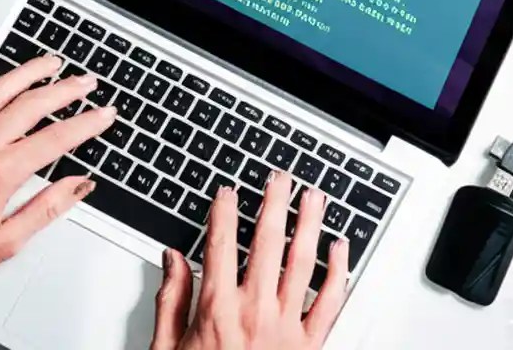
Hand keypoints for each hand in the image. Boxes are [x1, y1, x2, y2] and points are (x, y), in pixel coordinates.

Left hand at [0, 43, 115, 349]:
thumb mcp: (4, 243)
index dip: (86, 124)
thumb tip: (76, 186)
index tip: (103, 115)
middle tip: (86, 83)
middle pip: (31, 105)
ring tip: (49, 63)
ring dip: (27, 72)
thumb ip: (45, 209)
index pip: (55, 138)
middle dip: (65, 90)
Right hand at [151, 174, 350, 349]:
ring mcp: (287, 329)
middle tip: (280, 178)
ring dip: (310, 224)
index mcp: (217, 311)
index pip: (220, 245)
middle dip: (274, 204)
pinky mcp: (311, 347)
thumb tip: (172, 262)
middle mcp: (255, 313)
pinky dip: (339, 272)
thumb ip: (171, 302)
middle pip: (267, 244)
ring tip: (314, 197)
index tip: (227, 192)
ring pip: (303, 264)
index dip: (223, 213)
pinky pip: (331, 303)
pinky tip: (341, 248)